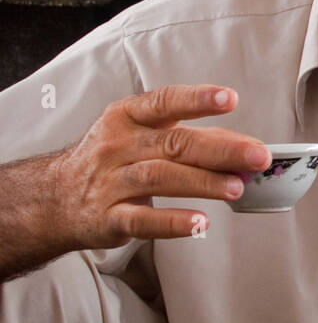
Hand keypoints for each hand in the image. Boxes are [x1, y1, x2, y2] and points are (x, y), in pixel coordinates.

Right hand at [50, 85, 270, 249]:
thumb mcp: (143, 137)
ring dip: (203, 182)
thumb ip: (193, 138)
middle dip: (220, 150)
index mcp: (128, 117)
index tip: (230, 99)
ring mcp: (111, 182)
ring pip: (160, 178)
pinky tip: (200, 223)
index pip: (164, 102)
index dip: (198, 99)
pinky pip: (142, 220)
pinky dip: (173, 222)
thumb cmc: (114, 161)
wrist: (54, 199)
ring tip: (237, 188)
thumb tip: (246, 147)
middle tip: (258, 157)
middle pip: (174, 144)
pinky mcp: (109, 218)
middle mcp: (118, 146)